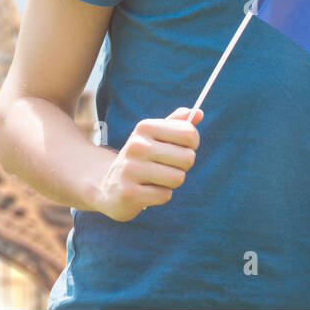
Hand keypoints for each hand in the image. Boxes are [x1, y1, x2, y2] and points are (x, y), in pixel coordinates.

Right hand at [93, 107, 201, 221]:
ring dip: (171, 183)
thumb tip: (199, 113)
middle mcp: (137, 145)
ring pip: (178, 178)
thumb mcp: (154, 137)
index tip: (180, 148)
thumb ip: (177, 123)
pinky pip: (165, 195)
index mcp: (145, 127)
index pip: (189, 133)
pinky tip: (147, 191)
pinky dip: (160, 196)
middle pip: (188, 157)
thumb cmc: (141, 159)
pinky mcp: (129, 192)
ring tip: (155, 179)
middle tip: (165, 167)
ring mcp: (131, 169)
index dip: (191, 145)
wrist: (109, 187)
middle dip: (182, 166)